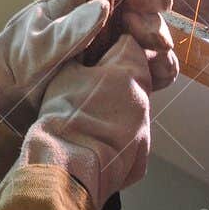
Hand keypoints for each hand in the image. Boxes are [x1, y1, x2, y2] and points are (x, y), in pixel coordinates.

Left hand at [0, 0, 177, 117]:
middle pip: (136, 16)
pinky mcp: (110, 75)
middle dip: (153, 26)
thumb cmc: (13, 65)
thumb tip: (104, 6)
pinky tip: (161, 78)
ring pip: (143, 43)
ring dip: (159, 51)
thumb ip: (68, 30)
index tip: (162, 2)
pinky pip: (140, 69)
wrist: (1, 99)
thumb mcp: (37, 47)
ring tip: (164, 63)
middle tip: (159, 43)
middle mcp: (96, 25)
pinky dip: (155, 72)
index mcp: (77, 6)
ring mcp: (104, 50)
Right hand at [21, 35, 152, 203]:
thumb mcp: (65, 74)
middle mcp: (144, 100)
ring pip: (133, 113)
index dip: (110, 49)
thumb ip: (80, 54)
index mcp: (129, 71)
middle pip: (134, 81)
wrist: (66, 166)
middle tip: (87, 93)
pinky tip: (93, 146)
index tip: (96, 59)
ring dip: (116, 114)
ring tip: (88, 123)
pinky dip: (116, 143)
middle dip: (115, 83)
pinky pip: (131, 144)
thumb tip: (83, 43)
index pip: (129, 45)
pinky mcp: (140, 159)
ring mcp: (145, 132)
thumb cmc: (64, 116)